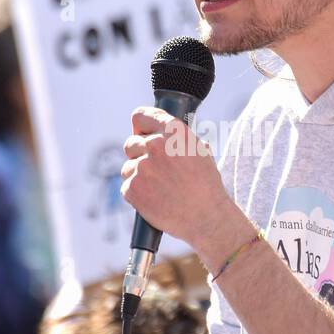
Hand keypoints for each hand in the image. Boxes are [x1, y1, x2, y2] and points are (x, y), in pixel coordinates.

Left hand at [121, 106, 235, 247]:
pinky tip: (154, 200)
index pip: (141, 116)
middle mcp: (155, 145)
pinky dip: (136, 194)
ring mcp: (142, 167)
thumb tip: (165, 135)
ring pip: (127, 167)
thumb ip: (179, 140)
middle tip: (154, 170)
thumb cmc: (206, 186)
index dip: (140, 127)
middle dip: (139, 155)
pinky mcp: (132, 188)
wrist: (206, 217)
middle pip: (130, 143)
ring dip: (138, 176)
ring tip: (159, 189)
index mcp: (173, 131)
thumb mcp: (200, 152)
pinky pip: (126, 187)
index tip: (142, 134)